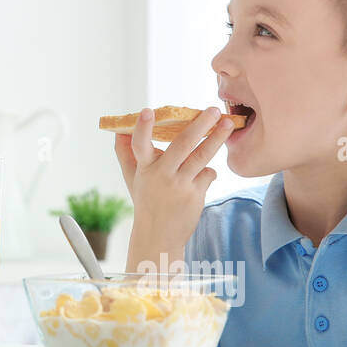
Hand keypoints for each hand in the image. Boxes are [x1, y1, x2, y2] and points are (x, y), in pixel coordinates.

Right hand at [114, 107, 232, 263]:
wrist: (159, 236)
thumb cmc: (146, 201)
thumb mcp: (132, 178)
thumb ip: (124, 153)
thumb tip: (118, 130)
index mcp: (145, 168)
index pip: (140, 145)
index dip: (143, 128)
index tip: (147, 110)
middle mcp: (162, 175)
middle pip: (183, 145)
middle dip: (200, 125)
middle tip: (213, 110)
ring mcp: (181, 185)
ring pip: (202, 156)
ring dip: (217, 138)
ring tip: (229, 124)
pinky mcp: (196, 195)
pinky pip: (208, 173)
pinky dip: (209, 171)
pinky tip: (203, 174)